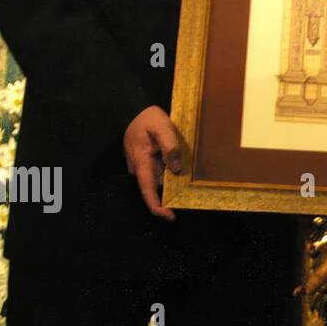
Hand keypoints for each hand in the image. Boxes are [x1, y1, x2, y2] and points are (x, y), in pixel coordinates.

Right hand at [122, 105, 182, 220]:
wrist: (135, 108)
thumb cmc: (148, 117)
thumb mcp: (162, 126)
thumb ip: (169, 146)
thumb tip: (176, 168)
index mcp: (141, 162)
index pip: (147, 191)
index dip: (157, 206)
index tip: (170, 216)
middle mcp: (140, 167)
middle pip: (155, 188)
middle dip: (170, 197)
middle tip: (189, 199)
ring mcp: (144, 164)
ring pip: (159, 180)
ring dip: (172, 185)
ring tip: (190, 187)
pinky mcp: (148, 160)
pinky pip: (160, 172)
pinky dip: (171, 175)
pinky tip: (184, 174)